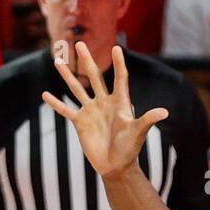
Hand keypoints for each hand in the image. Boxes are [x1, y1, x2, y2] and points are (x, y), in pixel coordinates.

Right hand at [42, 43, 167, 178]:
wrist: (115, 166)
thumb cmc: (130, 148)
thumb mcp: (138, 133)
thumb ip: (147, 120)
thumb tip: (164, 112)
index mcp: (120, 102)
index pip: (120, 78)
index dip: (119, 64)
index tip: (116, 48)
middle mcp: (104, 102)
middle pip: (94, 77)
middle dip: (86, 60)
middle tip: (80, 44)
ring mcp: (90, 111)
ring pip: (76, 89)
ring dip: (67, 75)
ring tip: (58, 61)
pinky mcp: (79, 122)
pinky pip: (65, 110)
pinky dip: (55, 103)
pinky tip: (45, 95)